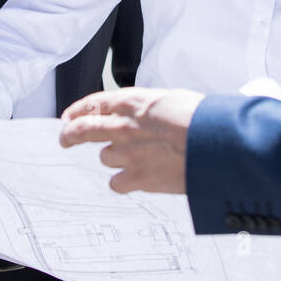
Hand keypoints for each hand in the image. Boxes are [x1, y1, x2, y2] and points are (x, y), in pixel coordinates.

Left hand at [58, 87, 204, 194]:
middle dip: (69, 135)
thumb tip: (147, 112)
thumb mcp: (172, 98)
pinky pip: (116, 183)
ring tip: (133, 158)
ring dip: (114, 158)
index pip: (93, 103)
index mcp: (133, 102)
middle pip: (82, 130)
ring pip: (105, 157)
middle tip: (65, 139)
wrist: (216, 145)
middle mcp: (123, 126)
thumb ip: (151, 106)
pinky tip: (135, 178)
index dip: (78, 110)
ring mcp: (128, 154)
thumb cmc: (202, 119)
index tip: (70, 116)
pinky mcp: (137, 178)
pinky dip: (123, 182)